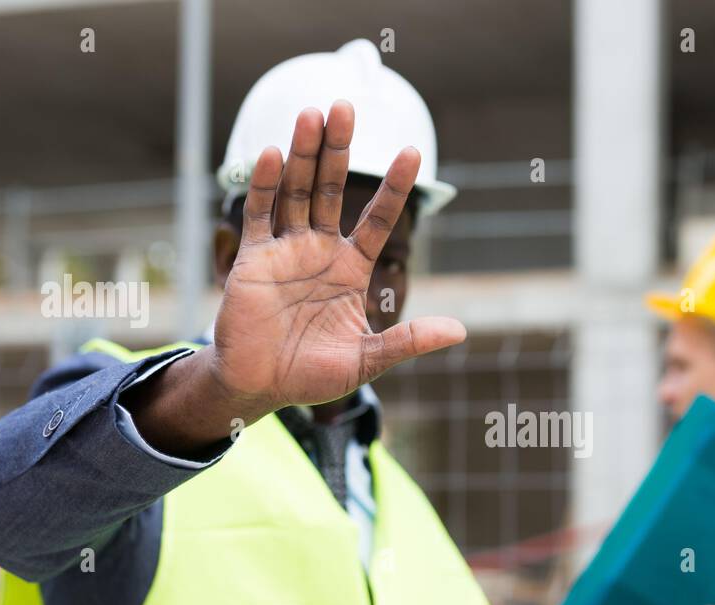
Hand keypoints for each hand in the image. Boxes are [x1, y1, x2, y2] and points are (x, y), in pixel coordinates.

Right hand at [207, 102, 464, 415]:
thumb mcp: (368, 360)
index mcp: (350, 270)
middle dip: (339, 150)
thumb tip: (461, 331)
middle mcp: (319, 252)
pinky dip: (264, 185)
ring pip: (296, 191)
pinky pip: (260, 215)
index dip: (394, 188)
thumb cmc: (312, 375)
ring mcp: (286, 251)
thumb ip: (409, 340)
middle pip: (331, 189)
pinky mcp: (253, 259)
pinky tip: (272, 154)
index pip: (377, 219)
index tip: (412, 153)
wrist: (260, 388)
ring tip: (312, 113)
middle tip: (346, 106)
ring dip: (303, 153)